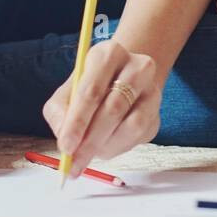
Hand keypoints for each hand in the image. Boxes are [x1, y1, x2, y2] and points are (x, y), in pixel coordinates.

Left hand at [42, 39, 161, 179]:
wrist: (119, 81)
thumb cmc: (88, 88)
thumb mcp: (66, 94)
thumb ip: (59, 114)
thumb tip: (65, 140)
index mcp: (108, 54)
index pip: (92, 90)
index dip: (77, 121)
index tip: (66, 146)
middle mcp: (136, 66)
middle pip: (114, 107)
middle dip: (91, 140)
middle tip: (75, 161)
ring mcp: (152, 89)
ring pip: (133, 124)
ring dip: (107, 146)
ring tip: (90, 153)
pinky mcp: (157, 111)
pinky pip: (140, 136)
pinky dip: (119, 147)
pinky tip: (106, 146)